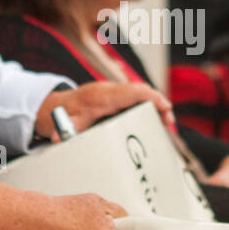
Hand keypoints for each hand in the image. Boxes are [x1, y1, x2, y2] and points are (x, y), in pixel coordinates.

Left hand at [36, 82, 173, 140]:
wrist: (62, 105)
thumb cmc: (68, 115)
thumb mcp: (65, 125)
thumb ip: (64, 132)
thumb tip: (59, 139)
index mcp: (101, 96)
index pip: (130, 92)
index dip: (149, 97)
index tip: (164, 107)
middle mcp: (110, 90)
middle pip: (140, 90)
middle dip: (158, 102)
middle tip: (169, 121)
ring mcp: (115, 91)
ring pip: (141, 92)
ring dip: (156, 104)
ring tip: (168, 121)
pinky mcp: (118, 95)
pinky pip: (138, 96)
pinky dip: (150, 104)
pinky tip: (159, 117)